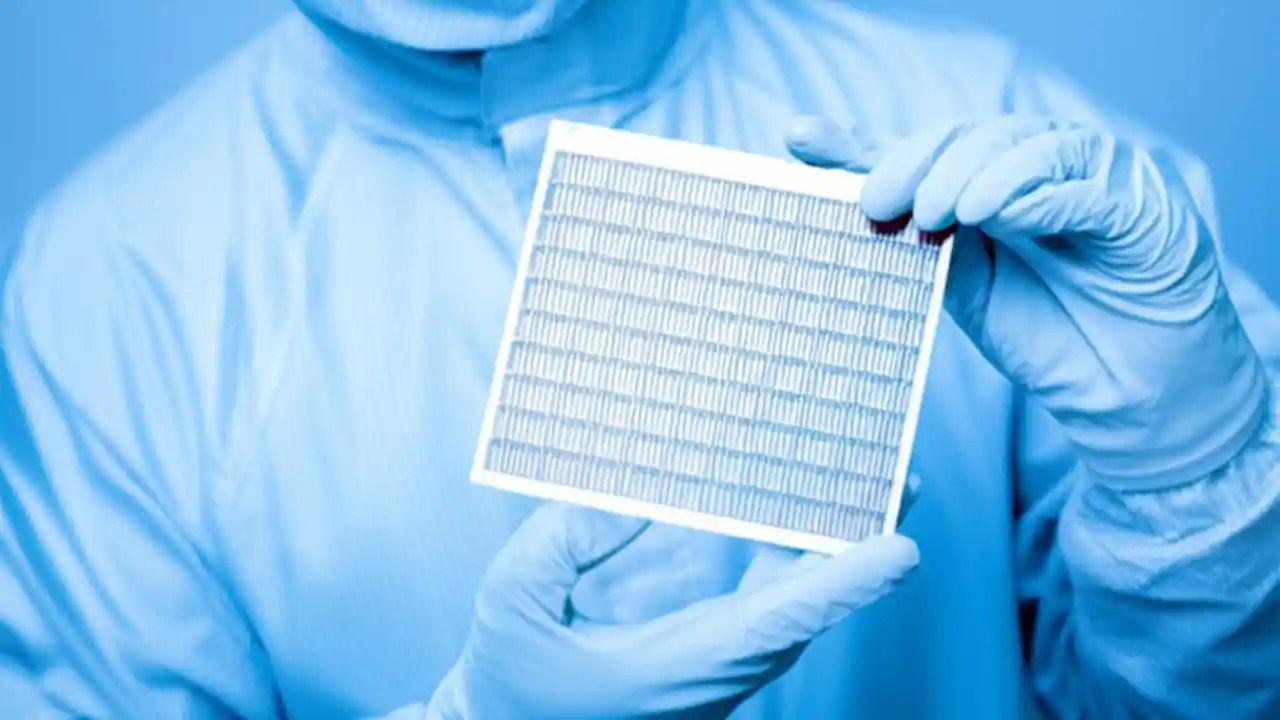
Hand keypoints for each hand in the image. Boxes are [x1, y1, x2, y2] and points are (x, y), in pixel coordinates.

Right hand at [427, 504, 917, 718]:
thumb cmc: (511, 678)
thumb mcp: (514, 599)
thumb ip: (567, 538)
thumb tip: (636, 495)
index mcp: (674, 670)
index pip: (774, 625)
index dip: (839, 583)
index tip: (899, 549)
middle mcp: (712, 671)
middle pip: (808, 606)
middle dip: (861, 544)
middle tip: (903, 478)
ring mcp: (716, 662)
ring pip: (797, 602)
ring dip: (838, 543)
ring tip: (879, 481)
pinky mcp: (707, 647)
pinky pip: (769, 601)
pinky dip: (794, 553)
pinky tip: (805, 508)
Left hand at [789, 115, 1268, 487]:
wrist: (1131, 397)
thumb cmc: (1049, 338)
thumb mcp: (964, 293)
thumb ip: (922, 248)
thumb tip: (856, 212)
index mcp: (988, 186)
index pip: (919, 153)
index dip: (857, 142)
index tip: (796, 138)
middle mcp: (1036, 169)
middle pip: (966, 138)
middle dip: (914, 163)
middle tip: (877, 203)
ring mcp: (1091, 177)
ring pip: (1022, 144)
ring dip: (969, 173)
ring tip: (935, 213)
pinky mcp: (1139, 203)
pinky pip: (1084, 183)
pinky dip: (1035, 192)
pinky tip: (993, 210)